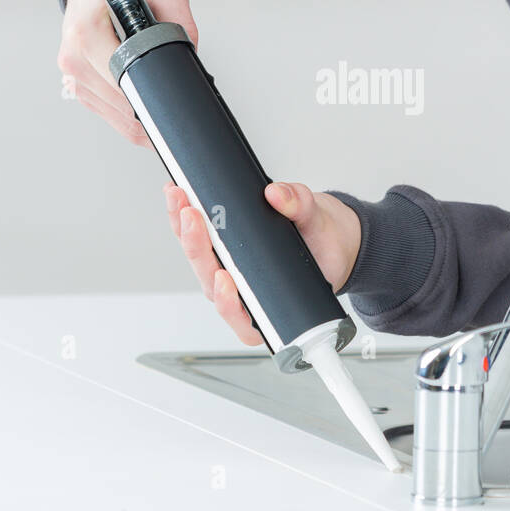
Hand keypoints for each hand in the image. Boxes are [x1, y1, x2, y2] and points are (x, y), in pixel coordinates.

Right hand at [58, 0, 199, 147]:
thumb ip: (182, 21)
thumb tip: (191, 58)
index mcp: (86, 27)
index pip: (121, 78)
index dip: (150, 92)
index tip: (168, 96)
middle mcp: (73, 53)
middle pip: (120, 102)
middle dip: (149, 102)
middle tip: (167, 89)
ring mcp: (72, 72)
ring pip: (114, 115)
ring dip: (137, 110)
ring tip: (150, 83)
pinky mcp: (76, 85)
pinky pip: (105, 112)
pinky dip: (126, 110)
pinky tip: (137, 91)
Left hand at [164, 180, 361, 344]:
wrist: (331, 237)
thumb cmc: (327, 247)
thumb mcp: (321, 225)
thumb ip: (302, 208)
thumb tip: (277, 194)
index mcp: (270, 305)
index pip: (242, 316)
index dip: (228, 303)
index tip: (225, 279)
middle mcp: (245, 292)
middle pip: (211, 281)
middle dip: (197, 248)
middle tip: (193, 217)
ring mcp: (230, 272)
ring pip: (200, 261)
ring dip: (184, 231)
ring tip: (180, 199)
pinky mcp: (222, 252)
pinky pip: (200, 242)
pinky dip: (185, 219)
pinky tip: (178, 197)